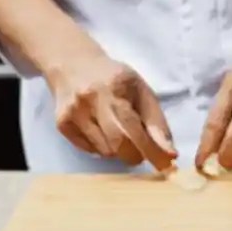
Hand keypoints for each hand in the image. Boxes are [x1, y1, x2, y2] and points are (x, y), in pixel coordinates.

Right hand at [46, 55, 175, 170]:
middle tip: (141, 153)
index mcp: (114, 87)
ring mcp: (73, 113)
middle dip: (135, 155)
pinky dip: (102, 148)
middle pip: (117, 143)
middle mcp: (90, 99)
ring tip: (118, 132)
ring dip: (118, 151)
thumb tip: (169, 153)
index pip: (134, 126)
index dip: (151, 150)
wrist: (72, 65)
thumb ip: (156, 121)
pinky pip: (90, 151)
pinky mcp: (62, 124)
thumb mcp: (140, 90)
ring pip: (105, 151)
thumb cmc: (114, 80)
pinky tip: (101, 130)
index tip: (166, 165)